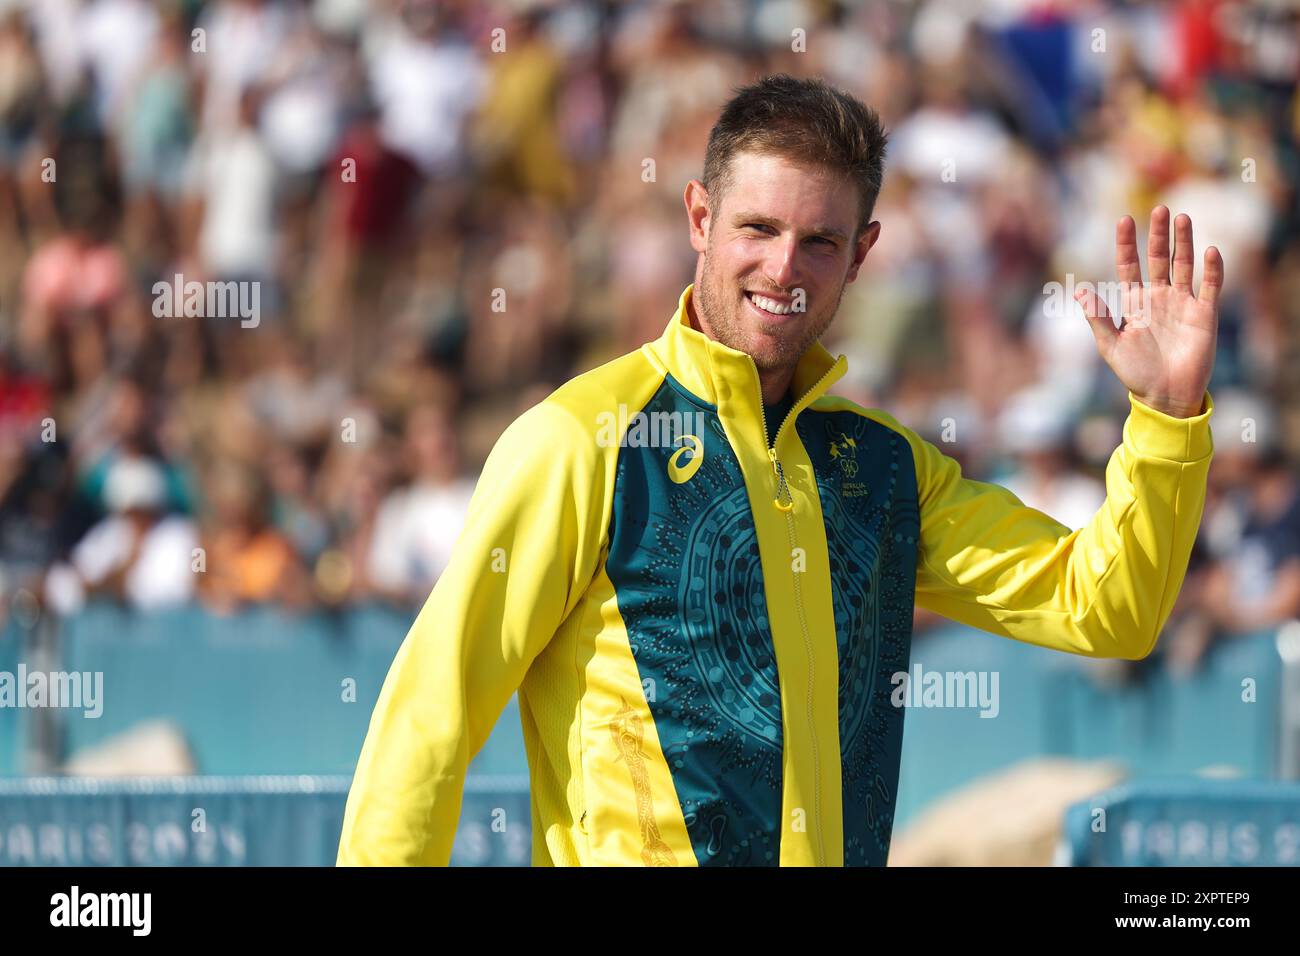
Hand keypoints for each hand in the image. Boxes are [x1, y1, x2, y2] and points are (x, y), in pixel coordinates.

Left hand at [1074, 206, 1221, 418]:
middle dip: (1158, 234)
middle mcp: (1159, 297)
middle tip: (1160, 208)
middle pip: (1158, 258)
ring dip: (1183, 242)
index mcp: (1134, 302)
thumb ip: (1097, 318)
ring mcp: (1183, 303)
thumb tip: (1080, 290)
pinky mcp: (1204, 314)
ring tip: (1182, 218)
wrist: (1165, 396)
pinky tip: (1209, 251)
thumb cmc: (1135, 372)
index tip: (1124, 220)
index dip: (1126, 244)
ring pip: (1183, 265)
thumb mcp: (1110, 346)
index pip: (1129, 265)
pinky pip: (1210, 286)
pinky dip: (1211, 269)